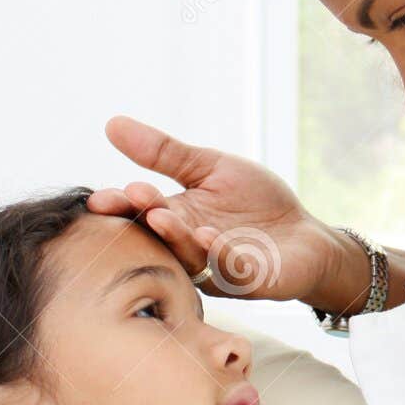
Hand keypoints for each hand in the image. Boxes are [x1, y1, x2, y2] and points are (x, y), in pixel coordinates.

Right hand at [87, 115, 350, 303]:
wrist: (306, 235)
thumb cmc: (257, 203)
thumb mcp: (210, 167)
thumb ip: (165, 152)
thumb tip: (112, 124)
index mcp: (177, 218)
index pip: (139, 214)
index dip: (120, 207)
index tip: (98, 199)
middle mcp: (189, 248)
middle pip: (158, 237)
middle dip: (143, 217)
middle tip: (132, 196)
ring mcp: (218, 268)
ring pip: (190, 257)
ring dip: (175, 235)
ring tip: (162, 214)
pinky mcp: (250, 281)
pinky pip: (231, 270)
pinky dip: (219, 252)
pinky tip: (209, 233)